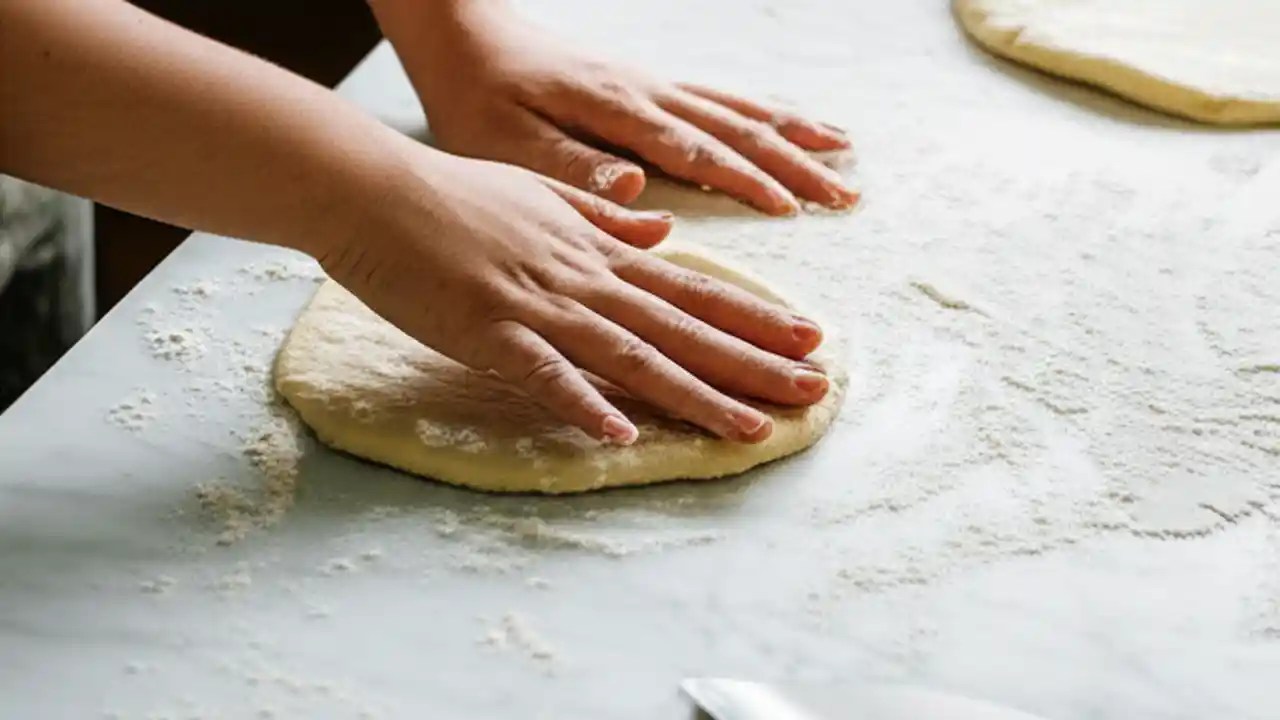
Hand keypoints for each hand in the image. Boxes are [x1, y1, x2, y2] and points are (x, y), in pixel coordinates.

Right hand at [314, 152, 828, 443]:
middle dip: (752, 363)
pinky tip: (622, 435)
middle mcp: (584, 280)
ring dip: (696, 392)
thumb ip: (605, 217)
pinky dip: (582, 402)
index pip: (693, 289)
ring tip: (751, 427)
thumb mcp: (543, 197)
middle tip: (814, 392)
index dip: (753, 317)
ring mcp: (539, 306)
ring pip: (633, 355)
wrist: (376, 189)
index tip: (808, 339)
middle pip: (682, 327)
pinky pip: (543, 374)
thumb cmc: (455, 194)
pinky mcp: (488, 332)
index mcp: (598, 253)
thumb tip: (662, 230)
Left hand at [377, 0, 857, 214]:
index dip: (743, 179)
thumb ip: (572, 167)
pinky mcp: (648, 89)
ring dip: (793, 135)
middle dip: (794, 163)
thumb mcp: (507, 142)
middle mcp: (646, 93)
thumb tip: (641, 185)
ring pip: (737, 109)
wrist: (465, 36)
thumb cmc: (478, 98)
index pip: (693, 147)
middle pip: (734, 127)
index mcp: (615, 109)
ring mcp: (652, 86)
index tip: (791, 208)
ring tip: (845, 155)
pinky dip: (765, 116)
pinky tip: (788, 128)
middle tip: (847, 195)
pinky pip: (720, 101)